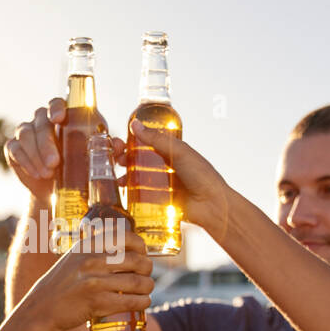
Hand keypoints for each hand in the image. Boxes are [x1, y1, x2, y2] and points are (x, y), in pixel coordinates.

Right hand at [6, 97, 126, 202]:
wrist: (58, 189)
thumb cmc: (80, 164)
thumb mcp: (96, 156)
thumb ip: (108, 149)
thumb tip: (119, 146)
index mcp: (63, 115)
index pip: (56, 103)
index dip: (56, 108)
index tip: (59, 119)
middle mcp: (42, 120)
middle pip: (40, 122)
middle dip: (46, 143)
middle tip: (56, 163)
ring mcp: (26, 132)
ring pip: (25, 135)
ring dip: (36, 155)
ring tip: (48, 173)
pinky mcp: (14, 148)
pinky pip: (15, 149)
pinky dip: (26, 162)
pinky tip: (37, 174)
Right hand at [17, 220, 153, 330]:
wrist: (41, 309)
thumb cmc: (61, 284)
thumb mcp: (73, 257)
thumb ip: (94, 248)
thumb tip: (127, 246)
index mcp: (87, 245)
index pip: (126, 237)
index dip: (141, 246)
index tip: (143, 253)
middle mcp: (91, 260)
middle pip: (137, 260)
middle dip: (148, 269)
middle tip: (146, 274)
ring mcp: (94, 282)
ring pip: (138, 282)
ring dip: (148, 287)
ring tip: (146, 289)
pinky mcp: (97, 303)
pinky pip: (131, 301)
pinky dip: (142, 302)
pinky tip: (142, 302)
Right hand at [128, 117, 231, 240]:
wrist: (212, 205)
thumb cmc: (201, 175)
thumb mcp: (179, 152)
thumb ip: (156, 139)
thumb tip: (135, 125)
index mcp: (172, 152)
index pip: (148, 143)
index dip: (132, 142)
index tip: (121, 143)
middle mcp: (166, 166)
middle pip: (140, 160)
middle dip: (125, 159)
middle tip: (117, 159)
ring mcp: (163, 184)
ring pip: (139, 177)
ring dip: (126, 176)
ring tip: (119, 179)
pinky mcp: (161, 200)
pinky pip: (143, 195)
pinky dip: (132, 192)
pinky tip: (125, 191)